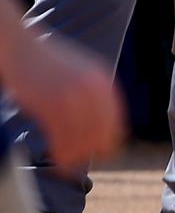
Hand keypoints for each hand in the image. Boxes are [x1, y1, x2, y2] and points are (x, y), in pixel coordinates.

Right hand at [2, 31, 125, 173]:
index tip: (99, 155)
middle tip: (78, 163)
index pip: (116, 124)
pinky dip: (61, 155)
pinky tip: (56, 161)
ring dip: (74, 157)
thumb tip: (100, 125)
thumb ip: (93, 94)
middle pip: (102, 136)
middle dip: (90, 153)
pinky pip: (62, 140)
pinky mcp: (51, 105)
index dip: (108, 143)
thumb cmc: (45, 61)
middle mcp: (94, 90)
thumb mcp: (81, 73)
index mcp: (104, 83)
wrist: (20, 46)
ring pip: (83, 141)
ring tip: (65, 166)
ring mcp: (73, 97)